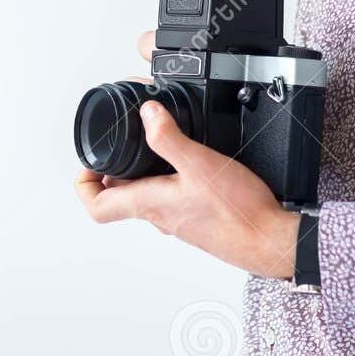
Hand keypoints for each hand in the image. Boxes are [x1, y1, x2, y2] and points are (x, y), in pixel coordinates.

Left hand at [74, 98, 299, 279]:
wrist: (270, 240)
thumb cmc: (238, 212)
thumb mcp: (200, 164)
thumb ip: (170, 138)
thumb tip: (146, 114)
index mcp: (150, 204)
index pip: (97, 206)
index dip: (84, 184)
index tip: (90, 162)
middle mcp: (159, 216)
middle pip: (119, 198)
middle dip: (113, 170)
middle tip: (120, 143)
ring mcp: (178, 220)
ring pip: (145, 197)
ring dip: (140, 173)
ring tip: (152, 145)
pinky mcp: (197, 219)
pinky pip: (169, 200)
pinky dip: (166, 180)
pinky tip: (187, 163)